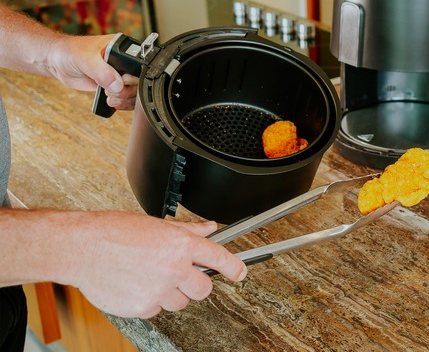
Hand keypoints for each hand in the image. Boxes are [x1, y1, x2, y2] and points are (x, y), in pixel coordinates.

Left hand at [50, 34, 137, 110]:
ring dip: (125, 99)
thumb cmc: (70, 52)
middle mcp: (124, 62)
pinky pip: (126, 97)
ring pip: (135, 92)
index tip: (122, 80)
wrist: (57, 62)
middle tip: (111, 90)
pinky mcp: (114, 86)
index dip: (134, 76)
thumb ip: (101, 71)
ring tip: (109, 97)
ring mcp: (120, 75)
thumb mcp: (85, 59)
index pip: (139, 64)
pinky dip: (122, 103)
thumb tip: (117, 84)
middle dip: (128, 91)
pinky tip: (111, 101)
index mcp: (122, 48)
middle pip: (140, 81)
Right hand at [65, 212, 246, 318]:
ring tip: (149, 277)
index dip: (235, 268)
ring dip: (171, 294)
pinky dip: (150, 302)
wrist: (81, 248)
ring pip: (181, 302)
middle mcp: (174, 267)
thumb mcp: (157, 225)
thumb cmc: (113, 233)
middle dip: (196, 284)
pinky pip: (157, 310)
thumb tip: (210, 227)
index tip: (240, 273)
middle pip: (204, 288)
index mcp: (181, 244)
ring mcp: (159, 289)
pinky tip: (136, 285)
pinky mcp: (143, 306)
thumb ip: (188, 230)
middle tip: (180, 276)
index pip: (220, 258)